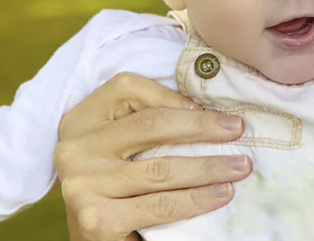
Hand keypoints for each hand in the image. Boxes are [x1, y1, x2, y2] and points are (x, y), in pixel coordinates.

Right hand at [56, 72, 251, 240]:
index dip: (172, 94)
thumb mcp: (118, 148)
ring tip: (239, 166)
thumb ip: (143, 125)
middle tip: (237, 130)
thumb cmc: (114, 187)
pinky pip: (160, 205)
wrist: (94, 240)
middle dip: (201, 126)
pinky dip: (197, 200)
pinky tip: (220, 195)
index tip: (209, 107)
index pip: (126, 88)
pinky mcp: (96, 220)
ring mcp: (82, 185)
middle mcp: (74, 149)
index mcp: (80, 120)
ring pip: (160, 168)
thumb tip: (206, 112)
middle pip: (149, 125)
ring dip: (208, 167)